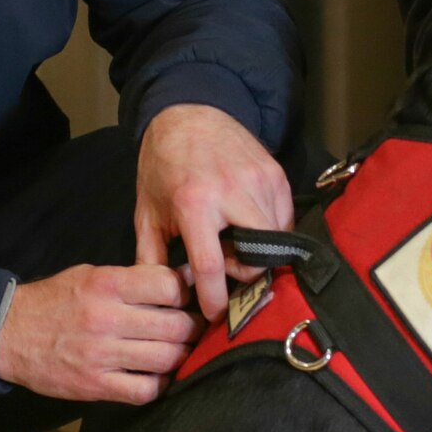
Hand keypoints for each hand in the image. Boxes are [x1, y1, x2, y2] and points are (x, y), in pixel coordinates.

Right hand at [0, 262, 199, 404]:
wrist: (6, 334)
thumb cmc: (55, 300)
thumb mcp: (91, 275)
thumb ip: (136, 278)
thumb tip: (184, 277)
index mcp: (107, 285)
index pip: (169, 286)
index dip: (186, 292)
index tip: (188, 298)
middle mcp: (106, 319)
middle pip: (175, 326)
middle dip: (193, 327)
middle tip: (196, 328)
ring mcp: (101, 355)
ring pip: (166, 359)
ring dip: (182, 355)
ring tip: (181, 350)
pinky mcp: (94, 386)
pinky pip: (144, 391)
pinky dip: (159, 385)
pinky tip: (158, 376)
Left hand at [136, 103, 293, 320]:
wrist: (190, 115)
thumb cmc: (163, 167)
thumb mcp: (147, 213)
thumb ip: (150, 258)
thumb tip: (160, 300)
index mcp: (194, 203)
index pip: (212, 265)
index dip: (216, 299)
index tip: (216, 316)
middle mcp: (231, 191)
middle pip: (255, 257)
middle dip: (243, 276)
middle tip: (226, 272)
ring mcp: (260, 182)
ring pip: (274, 242)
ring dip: (257, 253)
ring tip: (234, 246)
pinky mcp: (277, 176)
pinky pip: (284, 221)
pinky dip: (270, 233)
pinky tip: (248, 227)